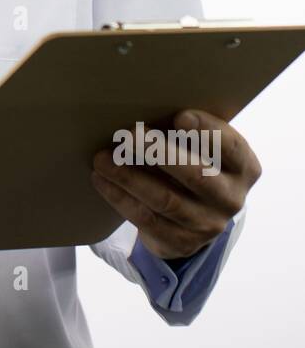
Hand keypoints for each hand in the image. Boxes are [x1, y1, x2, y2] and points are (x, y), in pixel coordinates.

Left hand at [90, 109, 261, 260]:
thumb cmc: (194, 163)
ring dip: (129, 176)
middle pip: (195, 175)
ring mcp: (208, 226)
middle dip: (157, 152)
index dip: (207, 131)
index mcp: (245, 168)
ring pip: (165, 199)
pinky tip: (102, 180)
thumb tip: (145, 105)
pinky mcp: (181, 243)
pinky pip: (146, 219)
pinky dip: (120, 197)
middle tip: (127, 135)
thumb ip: (188, 131)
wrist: (195, 216)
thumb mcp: (203, 148)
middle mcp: (231, 199)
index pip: (232, 148)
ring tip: (102, 159)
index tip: (179, 116)